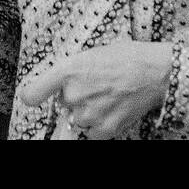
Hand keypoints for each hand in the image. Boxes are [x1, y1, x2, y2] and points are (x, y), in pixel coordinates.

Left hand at [18, 40, 173, 139]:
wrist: (155, 72)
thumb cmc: (125, 58)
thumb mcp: (90, 54)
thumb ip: (70, 72)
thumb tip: (61, 88)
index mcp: (68, 70)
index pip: (33, 93)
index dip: (32, 97)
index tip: (34, 98)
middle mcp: (74, 94)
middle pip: (63, 104)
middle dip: (75, 98)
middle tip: (95, 86)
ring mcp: (89, 114)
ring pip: (78, 119)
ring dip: (89, 112)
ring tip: (108, 96)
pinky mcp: (105, 129)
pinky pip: (93, 133)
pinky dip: (101, 126)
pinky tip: (114, 109)